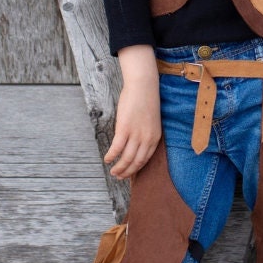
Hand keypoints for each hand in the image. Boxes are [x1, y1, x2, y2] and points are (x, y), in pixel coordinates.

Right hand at [105, 46, 160, 178]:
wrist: (143, 86)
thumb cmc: (146, 100)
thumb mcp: (151, 121)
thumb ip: (145, 134)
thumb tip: (135, 143)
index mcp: (155, 138)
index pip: (145, 160)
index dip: (136, 169)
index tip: (129, 174)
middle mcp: (147, 139)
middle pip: (136, 162)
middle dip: (127, 172)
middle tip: (119, 176)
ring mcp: (136, 135)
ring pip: (126, 158)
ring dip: (119, 167)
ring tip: (112, 171)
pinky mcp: (124, 129)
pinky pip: (116, 148)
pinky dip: (111, 156)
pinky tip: (107, 159)